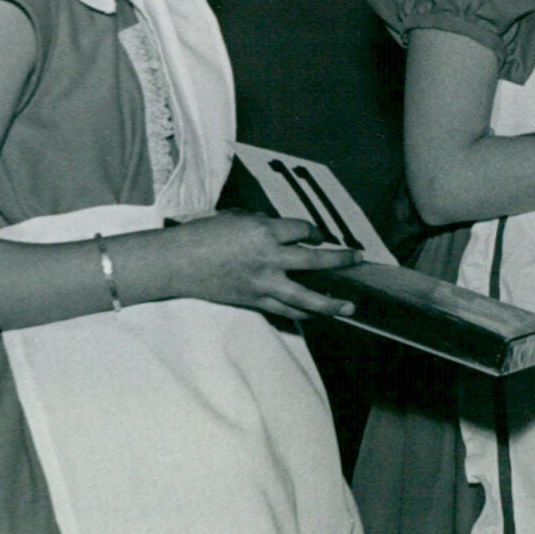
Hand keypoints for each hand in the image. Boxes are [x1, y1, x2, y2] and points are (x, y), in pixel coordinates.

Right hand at [154, 213, 361, 319]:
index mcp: (263, 231)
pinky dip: (302, 314)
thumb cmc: (203, 234)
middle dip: (340, 261)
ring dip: (330, 303)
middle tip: (358, 260)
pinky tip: (317, 315)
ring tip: (350, 307)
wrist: (177, 262)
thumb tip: (283, 230)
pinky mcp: (254, 300)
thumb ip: (263, 223)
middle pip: (314, 261)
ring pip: (304, 296)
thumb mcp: (236, 217)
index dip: (315, 232)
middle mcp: (268, 257)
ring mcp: (262, 282)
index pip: (303, 230)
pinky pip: (284, 310)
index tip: (321, 235)